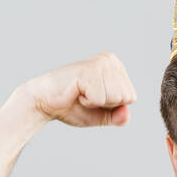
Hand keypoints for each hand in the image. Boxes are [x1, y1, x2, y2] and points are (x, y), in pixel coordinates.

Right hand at [18, 51, 136, 127]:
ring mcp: (100, 63)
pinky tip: (76, 92)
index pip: (131, 97)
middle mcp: (110, 60)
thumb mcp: (101, 115)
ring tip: (81, 93)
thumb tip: (127, 115)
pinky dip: (88, 102)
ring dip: (97, 103)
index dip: (112, 106)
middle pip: (127, 97)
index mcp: (115, 67)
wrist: (44, 102)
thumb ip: (117, 117)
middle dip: (107, 105)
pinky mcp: (89, 71)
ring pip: (117, 97)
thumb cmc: (71, 106)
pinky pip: (101, 98)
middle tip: (86, 96)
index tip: (94, 98)